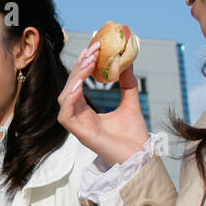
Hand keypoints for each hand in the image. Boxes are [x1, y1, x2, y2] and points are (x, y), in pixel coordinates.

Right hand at [57, 40, 149, 166]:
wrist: (141, 157)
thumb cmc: (135, 137)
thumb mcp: (131, 103)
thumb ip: (127, 84)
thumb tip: (127, 62)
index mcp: (88, 113)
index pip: (78, 85)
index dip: (83, 66)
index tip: (93, 48)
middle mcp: (80, 119)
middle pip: (70, 89)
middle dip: (79, 67)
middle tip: (93, 49)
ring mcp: (79, 127)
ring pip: (64, 99)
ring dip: (74, 79)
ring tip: (89, 63)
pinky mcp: (81, 135)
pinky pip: (66, 115)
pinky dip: (70, 99)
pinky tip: (80, 85)